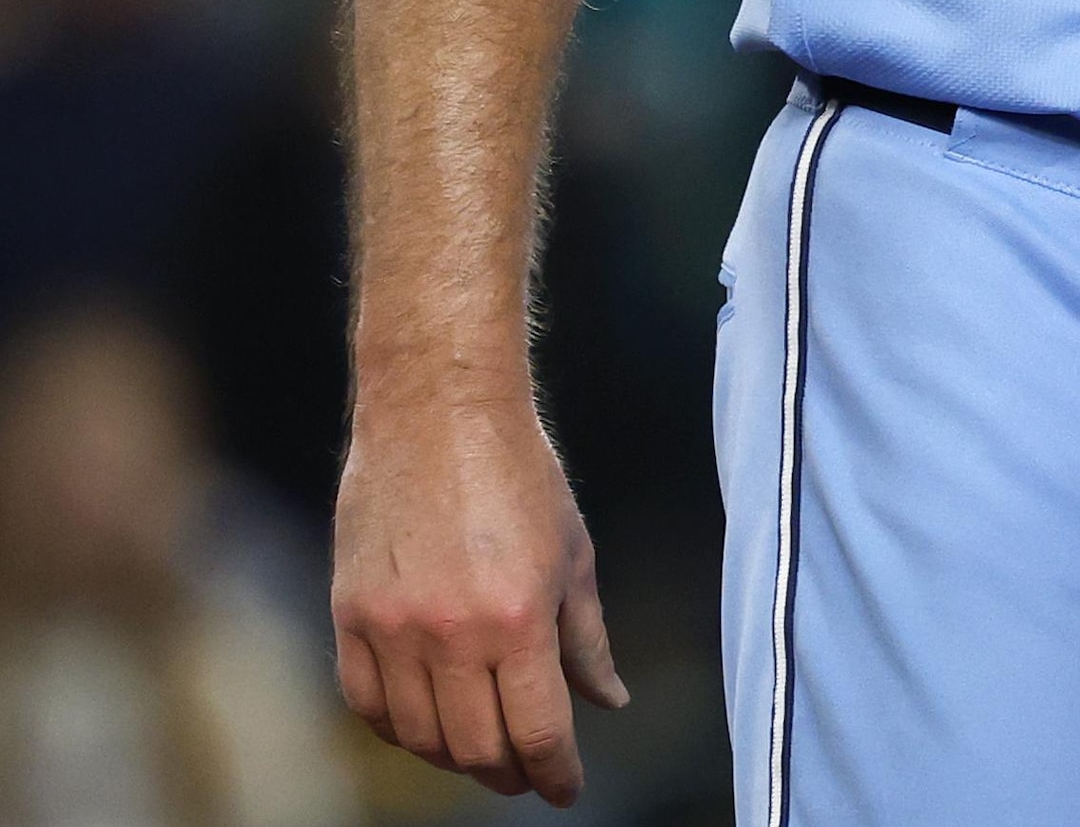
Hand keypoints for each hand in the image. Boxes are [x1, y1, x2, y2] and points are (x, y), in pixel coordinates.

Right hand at [331, 389, 629, 804]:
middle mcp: (450, 634)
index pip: (538, 730)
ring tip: (480, 752)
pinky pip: (365, 702)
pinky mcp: (349, 613)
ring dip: (453, 757)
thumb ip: (587, 638)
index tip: (566, 789)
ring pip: (418, 735)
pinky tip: (423, 725)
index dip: (556, 773)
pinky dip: (396, 728)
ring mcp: (391, 628)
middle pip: (475, 746)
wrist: (437, 413)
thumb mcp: (573, 553)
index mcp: (517, 619)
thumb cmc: (518, 474)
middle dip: (507, 773)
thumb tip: (608, 702)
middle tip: (526, 775)